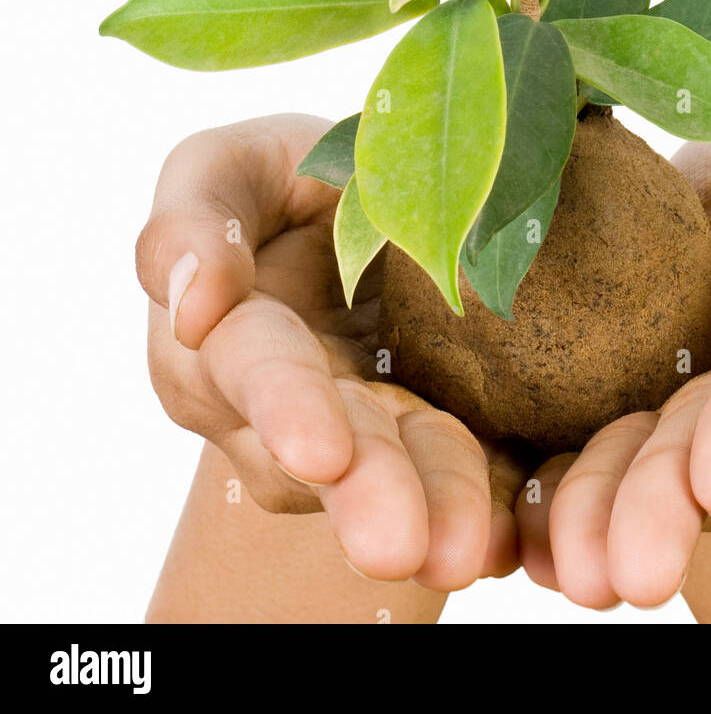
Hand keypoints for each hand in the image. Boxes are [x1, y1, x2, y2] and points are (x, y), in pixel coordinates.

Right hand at [137, 114, 524, 589]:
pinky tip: (515, 531)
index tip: (321, 453)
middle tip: (405, 546)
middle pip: (331, 452)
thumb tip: (192, 306)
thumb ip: (194, 221)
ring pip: (401, 473)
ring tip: (468, 547)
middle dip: (368, 496)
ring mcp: (370, 429)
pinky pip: (471, 475)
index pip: (256, 372)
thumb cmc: (282, 178)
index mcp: (229, 341)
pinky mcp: (439, 433)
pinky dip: (496, 504)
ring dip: (437, 508)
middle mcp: (290, 407)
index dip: (286, 407)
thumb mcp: (229, 166)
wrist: (376, 199)